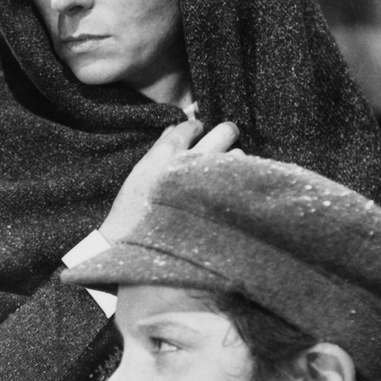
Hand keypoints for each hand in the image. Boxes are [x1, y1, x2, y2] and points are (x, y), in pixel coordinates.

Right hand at [100, 117, 241, 242]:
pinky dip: (242, 183)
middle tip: (221, 145)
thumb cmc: (133, 219)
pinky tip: (231, 194)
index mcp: (165, 154)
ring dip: (234, 163)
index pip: (190, 126)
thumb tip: (172, 129)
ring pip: (240, 155)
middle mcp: (193, 160)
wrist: (145, 254)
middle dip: (225, 135)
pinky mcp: (229, 199)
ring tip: (224, 176)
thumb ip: (158, 150)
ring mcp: (214, 179)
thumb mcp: (138, 178)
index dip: (195, 129)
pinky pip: (246, 179)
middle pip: (225, 131)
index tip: (196, 135)